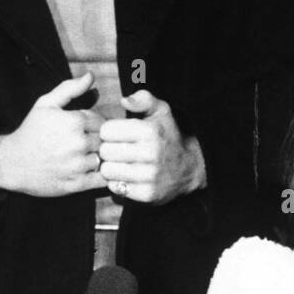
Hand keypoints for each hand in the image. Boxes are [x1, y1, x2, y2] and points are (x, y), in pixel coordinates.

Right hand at [0, 74, 104, 196]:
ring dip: (97, 157)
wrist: (11, 163)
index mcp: (75, 122)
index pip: (102, 121)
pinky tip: (88, 170)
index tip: (83, 129)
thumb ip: (70, 88)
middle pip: (105, 140)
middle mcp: (79, 143)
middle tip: (83, 143)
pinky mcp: (77, 184)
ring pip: (104, 158)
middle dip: (97, 140)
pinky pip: (101, 179)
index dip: (94, 124)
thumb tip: (90, 76)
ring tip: (82, 157)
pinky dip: (100, 175)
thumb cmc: (30, 131)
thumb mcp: (46, 104)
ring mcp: (78, 165)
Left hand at [98, 90, 206, 204]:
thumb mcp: (161, 111)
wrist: (189, 168)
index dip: (109, 132)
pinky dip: (118, 182)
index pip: (106, 130)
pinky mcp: (147, 194)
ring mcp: (149, 176)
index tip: (118, 135)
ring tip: (121, 163)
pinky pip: (115, 188)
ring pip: (107, 170)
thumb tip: (124, 100)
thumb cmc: (167, 135)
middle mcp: (151, 153)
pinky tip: (127, 176)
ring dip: (111, 167)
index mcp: (150, 131)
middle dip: (108, 149)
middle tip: (118, 150)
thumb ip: (143, 99)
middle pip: (105, 151)